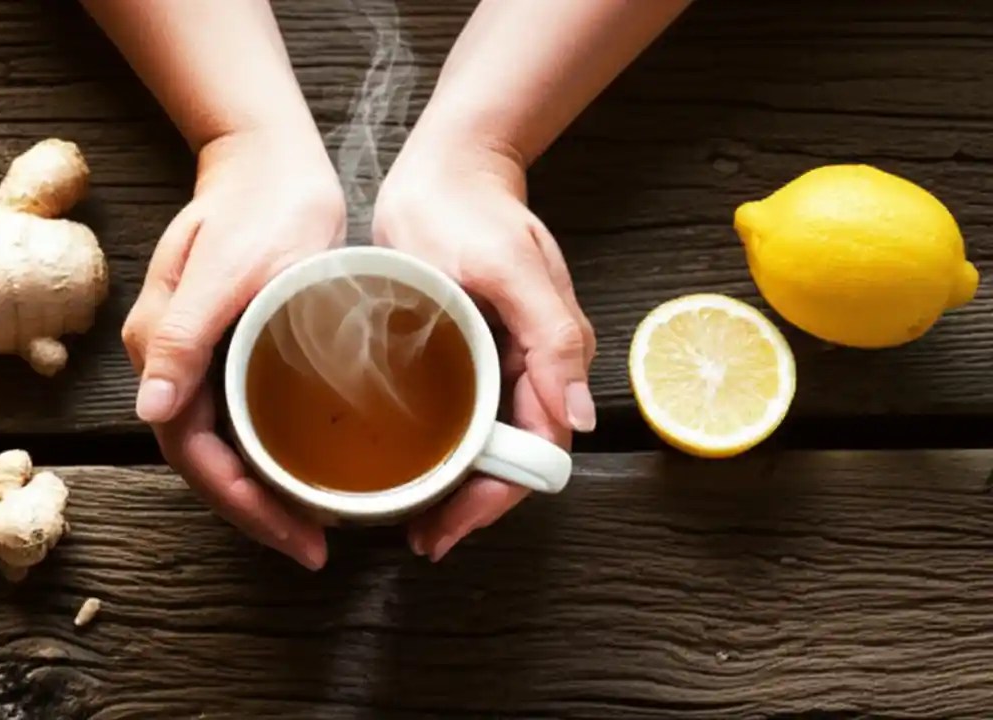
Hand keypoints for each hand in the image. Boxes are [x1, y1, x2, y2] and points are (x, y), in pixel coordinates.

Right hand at [123, 130, 345, 569]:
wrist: (269, 156)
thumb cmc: (260, 203)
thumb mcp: (228, 267)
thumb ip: (184, 335)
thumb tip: (150, 410)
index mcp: (163, 346)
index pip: (192, 450)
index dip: (242, 503)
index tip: (297, 537)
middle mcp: (170, 359)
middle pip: (205, 459)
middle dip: (256, 512)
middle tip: (315, 547)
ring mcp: (195, 355)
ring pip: (221, 444)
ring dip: (261, 492)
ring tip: (312, 526)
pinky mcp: (225, 347)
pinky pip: (237, 418)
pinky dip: (267, 455)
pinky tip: (302, 471)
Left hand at [373, 139, 596, 561]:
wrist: (449, 165)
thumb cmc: (468, 207)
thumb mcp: (509, 267)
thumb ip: (552, 338)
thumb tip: (577, 420)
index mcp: (551, 351)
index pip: (538, 449)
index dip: (497, 498)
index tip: (448, 527)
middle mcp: (535, 363)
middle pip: (516, 457)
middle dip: (476, 505)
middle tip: (423, 536)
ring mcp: (506, 358)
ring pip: (493, 441)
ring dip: (462, 485)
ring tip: (416, 516)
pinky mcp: (478, 349)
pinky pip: (473, 413)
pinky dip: (451, 449)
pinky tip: (416, 463)